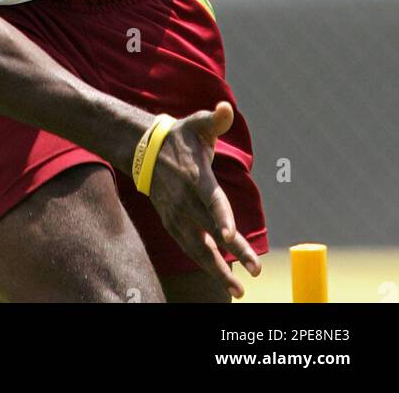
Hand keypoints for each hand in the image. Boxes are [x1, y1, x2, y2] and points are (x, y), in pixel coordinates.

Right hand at [146, 101, 262, 297]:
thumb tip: (226, 108)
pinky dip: (204, 264)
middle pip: (211, 230)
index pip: (211, 200)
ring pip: (198, 247)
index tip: (230, 236)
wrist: (143, 152)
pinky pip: (189, 247)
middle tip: (255, 271)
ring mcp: (177, 214)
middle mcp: (186, 200)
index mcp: (197, 177)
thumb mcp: (196, 124)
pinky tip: (221, 277)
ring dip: (218, 269)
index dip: (221, 218)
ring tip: (238, 290)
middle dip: (233, 253)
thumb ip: (215, 119)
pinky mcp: (172, 223)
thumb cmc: (180, 137)